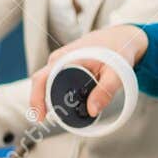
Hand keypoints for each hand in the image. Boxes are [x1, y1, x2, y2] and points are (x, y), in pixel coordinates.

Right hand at [27, 24, 148, 122]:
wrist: (121, 37)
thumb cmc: (118, 50)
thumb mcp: (116, 71)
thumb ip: (106, 90)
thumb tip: (92, 111)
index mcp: (66, 57)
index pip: (42, 79)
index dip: (37, 99)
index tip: (41, 117)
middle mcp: (59, 59)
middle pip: (41, 84)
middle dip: (43, 104)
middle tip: (52, 121)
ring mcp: (60, 62)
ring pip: (48, 84)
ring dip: (51, 100)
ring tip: (63, 115)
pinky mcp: (65, 66)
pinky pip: (55, 82)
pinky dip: (58, 94)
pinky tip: (66, 105)